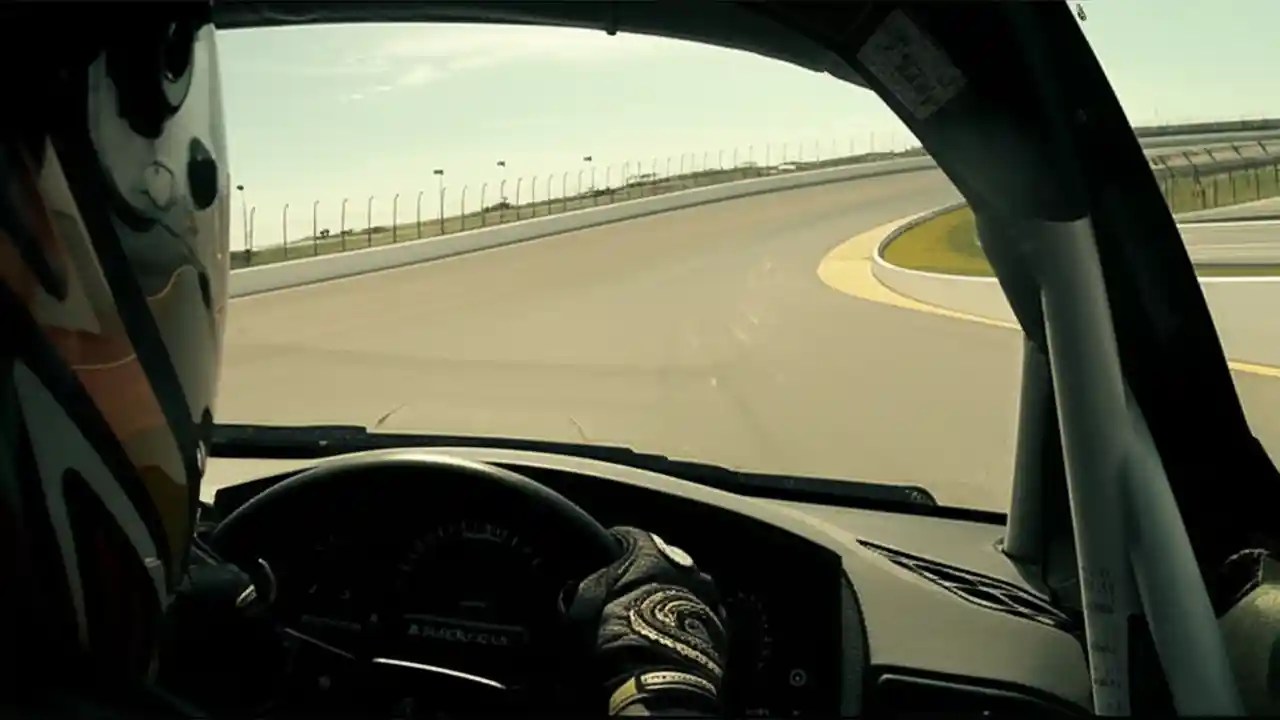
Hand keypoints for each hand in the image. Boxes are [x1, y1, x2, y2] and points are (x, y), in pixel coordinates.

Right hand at [562, 527, 727, 715]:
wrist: (664, 675)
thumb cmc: (622, 633)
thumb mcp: (586, 605)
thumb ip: (584, 586)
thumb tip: (575, 588)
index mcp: (650, 551)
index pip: (627, 535)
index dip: (611, 547)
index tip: (604, 559)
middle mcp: (684, 565)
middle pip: (660, 560)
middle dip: (645, 572)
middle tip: (627, 593)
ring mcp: (707, 593)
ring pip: (684, 584)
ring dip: (669, 594)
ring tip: (652, 616)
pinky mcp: (719, 622)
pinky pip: (699, 611)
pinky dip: (687, 617)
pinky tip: (672, 633)